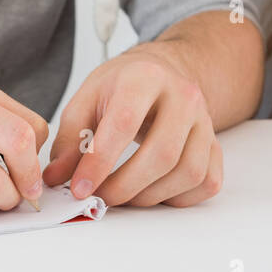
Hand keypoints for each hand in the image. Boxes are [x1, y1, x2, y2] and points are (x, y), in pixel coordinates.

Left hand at [43, 42, 221, 206]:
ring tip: (121, 195)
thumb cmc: (120, 87)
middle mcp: (183, 97)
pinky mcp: (215, 144)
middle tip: (99, 197)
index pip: (124, 125)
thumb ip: (70, 139)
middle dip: (125, 186)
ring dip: (150, 195)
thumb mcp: (85, 99)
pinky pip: (207, 182)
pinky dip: (177, 198)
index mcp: (144, 78)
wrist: (159, 73)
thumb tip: (56, 178)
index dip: (100, 163)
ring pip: (188, 172)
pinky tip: (150, 192)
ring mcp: (205, 121)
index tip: (80, 188)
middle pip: (162, 154)